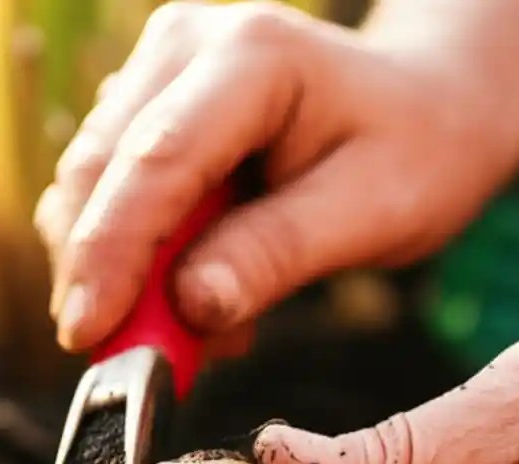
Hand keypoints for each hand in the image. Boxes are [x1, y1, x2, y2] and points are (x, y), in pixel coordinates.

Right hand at [34, 0, 518, 353]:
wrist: (431, 106)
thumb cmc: (418, 151)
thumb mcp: (374, 211)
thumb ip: (278, 254)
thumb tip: (191, 308)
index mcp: (253, 57)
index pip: (156, 160)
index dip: (111, 252)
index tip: (87, 333)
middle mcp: (188, 45)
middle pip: (101, 171)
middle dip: (101, 275)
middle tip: (129, 362)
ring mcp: (160, 68)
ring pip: (90, 186)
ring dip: (120, 271)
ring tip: (197, 328)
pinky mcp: (147, 101)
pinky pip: (109, 191)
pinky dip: (133, 256)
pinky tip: (194, 288)